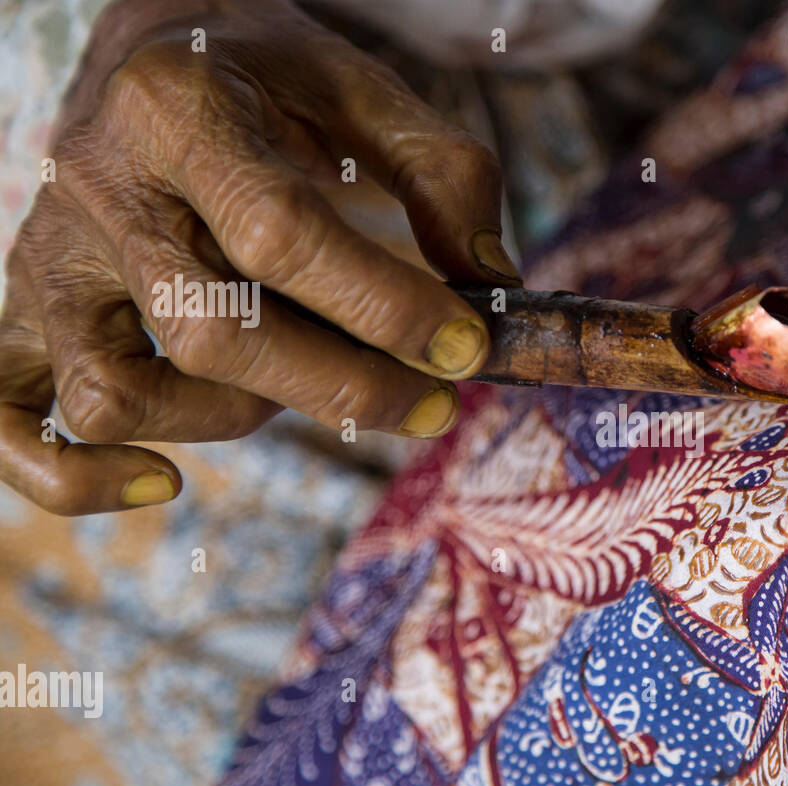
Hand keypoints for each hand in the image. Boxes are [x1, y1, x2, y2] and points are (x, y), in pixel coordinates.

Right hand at [0, 0, 520, 514]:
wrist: (163, 52)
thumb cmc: (273, 80)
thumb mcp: (367, 91)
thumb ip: (442, 177)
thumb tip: (491, 285)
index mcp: (181, 113)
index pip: (281, 235)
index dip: (385, 307)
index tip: (469, 347)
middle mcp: (100, 187)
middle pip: (211, 333)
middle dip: (343, 387)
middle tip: (434, 404)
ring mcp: (54, 257)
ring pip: (117, 391)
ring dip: (236, 421)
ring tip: (306, 385)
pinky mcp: (27, 310)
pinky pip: (14, 421)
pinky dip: (76, 477)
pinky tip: (167, 481)